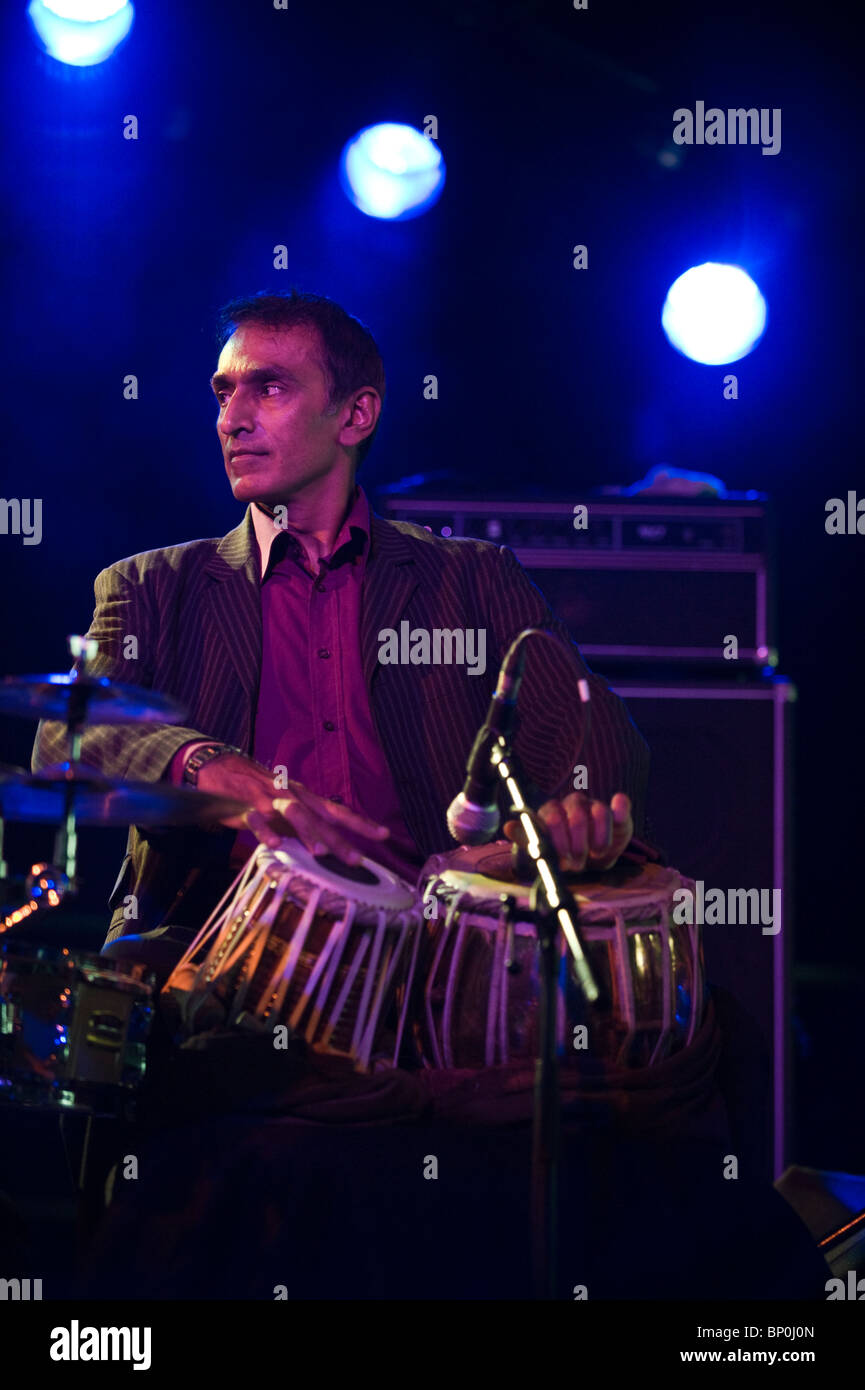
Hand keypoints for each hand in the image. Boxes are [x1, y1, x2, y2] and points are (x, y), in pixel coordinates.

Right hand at [196, 753, 388, 864]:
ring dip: (308, 833)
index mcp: (304, 797)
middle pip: (321, 817)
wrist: (220, 769)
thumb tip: (330, 846)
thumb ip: (305, 823)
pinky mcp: (245, 806)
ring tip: (321, 853)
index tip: (384, 835)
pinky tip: (273, 845)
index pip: (337, 811)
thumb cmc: (258, 792)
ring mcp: (269, 800)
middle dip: (341, 839)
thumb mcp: (286, 805)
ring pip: (294, 814)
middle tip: (357, 860)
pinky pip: (256, 820)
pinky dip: (265, 832)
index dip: (361, 822)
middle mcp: (292, 797)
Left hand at [503, 791, 632, 872]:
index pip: (552, 817)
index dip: (558, 839)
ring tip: (597, 854)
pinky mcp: (617, 812)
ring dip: (599, 838)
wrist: (591, 862)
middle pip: (576, 816)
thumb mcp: (543, 850)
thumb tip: (508, 826)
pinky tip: (619, 811)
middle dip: (578, 844)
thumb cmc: (564, 855)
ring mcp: (595, 806)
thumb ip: (526, 838)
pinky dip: (621, 808)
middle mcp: (573, 805)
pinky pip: (621, 805)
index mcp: (553, 812)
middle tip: (578, 863)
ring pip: (599, 812)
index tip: (561, 860)